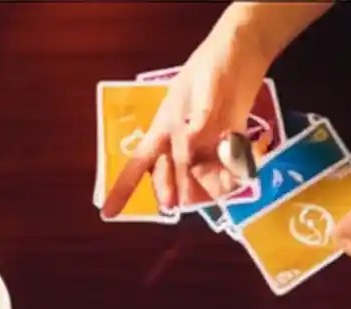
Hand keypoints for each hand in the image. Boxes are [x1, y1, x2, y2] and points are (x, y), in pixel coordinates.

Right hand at [101, 21, 270, 215]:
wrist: (242, 52)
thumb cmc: (212, 66)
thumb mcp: (201, 89)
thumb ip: (196, 118)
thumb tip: (188, 143)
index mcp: (164, 130)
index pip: (138, 164)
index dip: (122, 189)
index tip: (108, 213)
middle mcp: (181, 142)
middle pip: (172, 176)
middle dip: (176, 192)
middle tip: (181, 205)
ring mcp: (205, 143)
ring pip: (201, 176)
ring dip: (211, 186)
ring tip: (225, 186)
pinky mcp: (229, 141)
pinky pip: (227, 165)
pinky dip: (234, 172)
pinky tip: (242, 173)